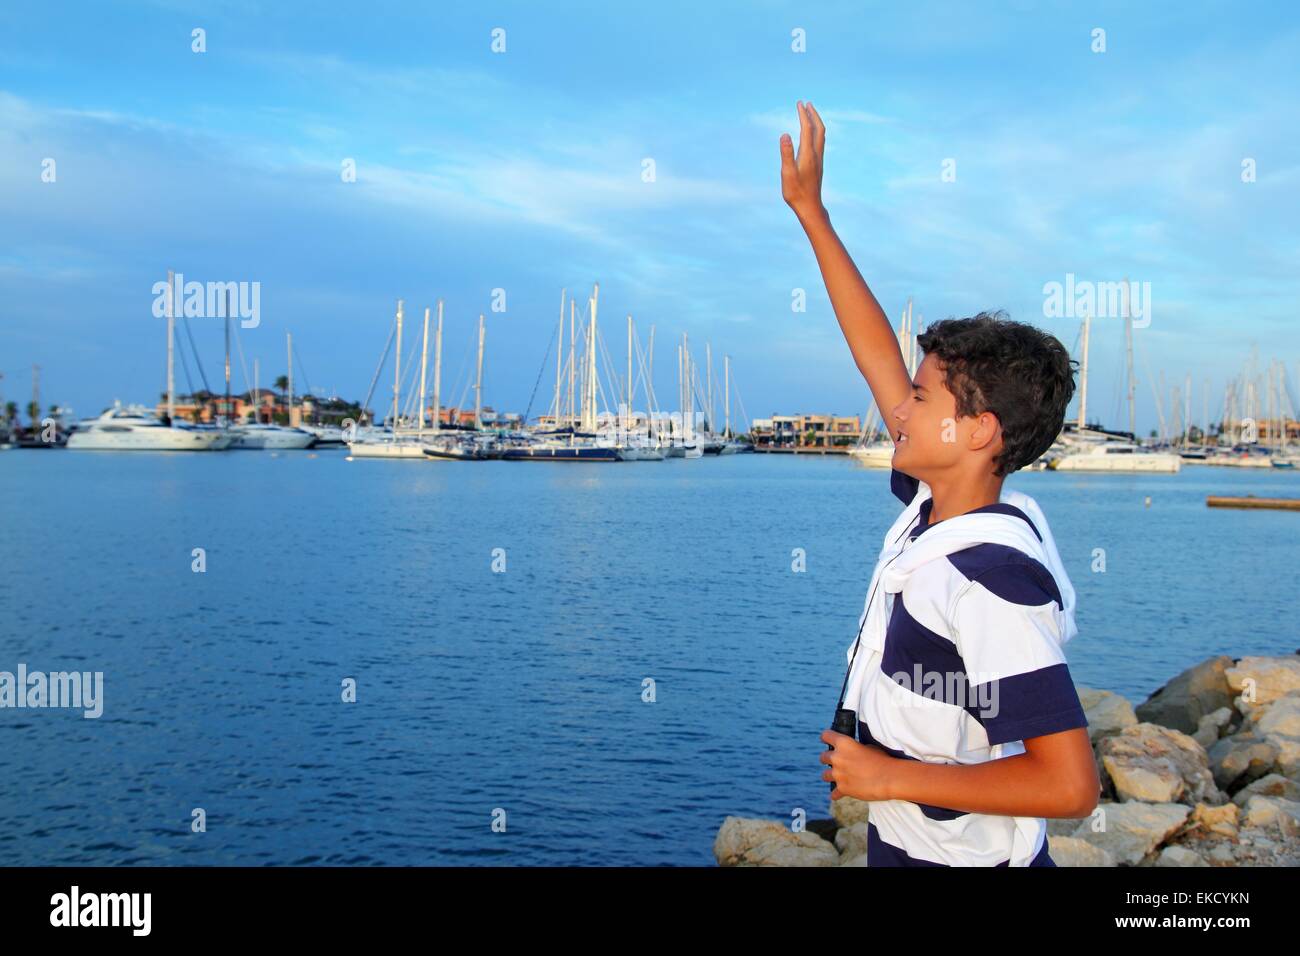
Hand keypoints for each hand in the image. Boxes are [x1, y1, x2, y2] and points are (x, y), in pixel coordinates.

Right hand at [780, 100, 826, 221]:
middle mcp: (816, 155)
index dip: (803, 115)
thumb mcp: (787, 174)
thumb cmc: (796, 193)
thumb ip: (786, 153)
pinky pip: (820, 142)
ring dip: (816, 122)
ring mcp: (819, 159)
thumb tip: (785, 134)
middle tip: (807, 104)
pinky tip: (812, 134)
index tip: (799, 103)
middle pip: (819, 129)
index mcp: (808, 154)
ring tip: (810, 114)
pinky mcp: (818, 164)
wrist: (810, 207)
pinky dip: (816, 132)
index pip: (807, 129)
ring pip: (821, 135)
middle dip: (813, 115)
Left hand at [820, 729, 896, 800]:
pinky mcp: (842, 789)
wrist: (890, 778)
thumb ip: (855, 749)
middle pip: (822, 757)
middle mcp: (837, 758)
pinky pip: (834, 793)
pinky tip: (839, 794)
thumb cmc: (883, 760)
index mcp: (844, 743)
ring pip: (824, 775)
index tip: (827, 741)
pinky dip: (837, 793)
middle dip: (828, 759)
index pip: (826, 735)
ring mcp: (838, 774)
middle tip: (838, 762)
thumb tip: (852, 753)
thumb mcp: (868, 747)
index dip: (827, 738)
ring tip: (840, 777)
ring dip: (831, 776)